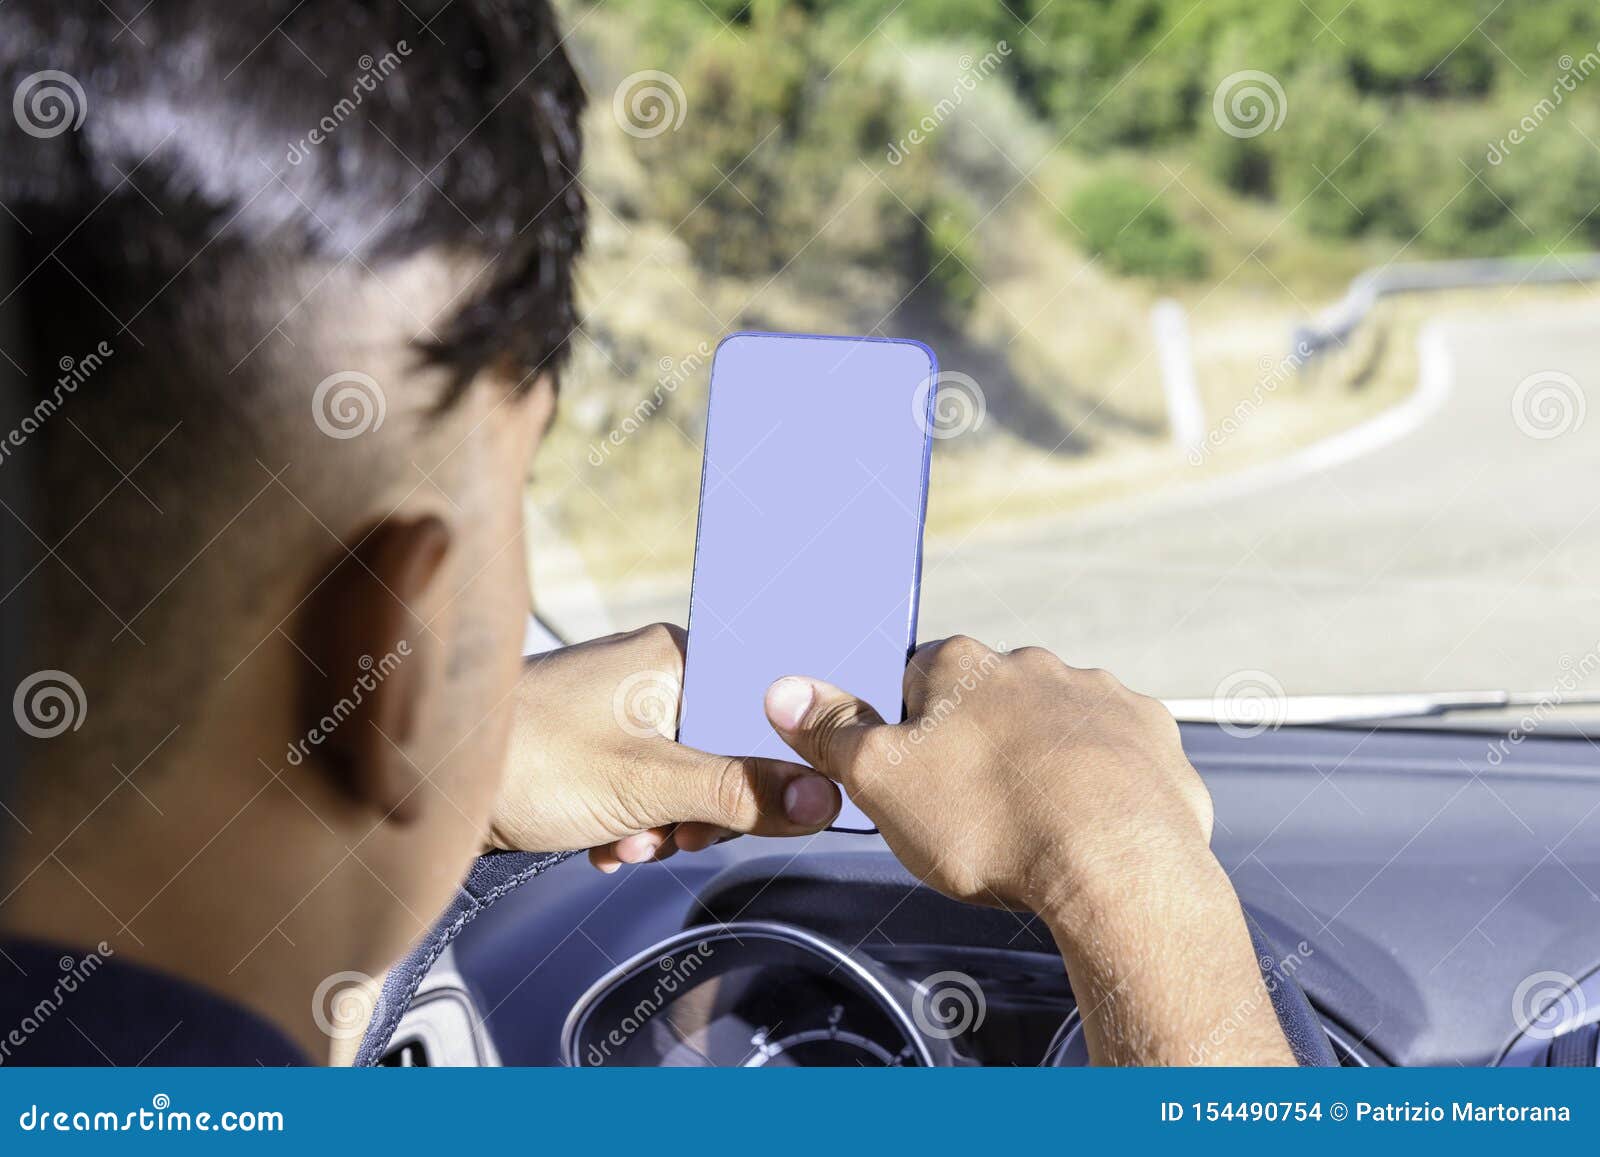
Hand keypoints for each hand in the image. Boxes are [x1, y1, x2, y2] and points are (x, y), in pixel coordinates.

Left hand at [490, 624, 840, 870]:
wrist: (428, 782)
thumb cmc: (526, 760)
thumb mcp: (649, 787)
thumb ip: (740, 793)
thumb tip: (823, 799)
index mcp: (675, 656)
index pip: (763, 707)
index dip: (771, 763)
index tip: (770, 807)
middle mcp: (652, 672)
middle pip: (726, 749)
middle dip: (703, 808)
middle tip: (676, 833)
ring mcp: (621, 708)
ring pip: (684, 778)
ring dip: (662, 823)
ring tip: (624, 839)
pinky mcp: (594, 744)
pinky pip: (644, 787)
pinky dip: (632, 822)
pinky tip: (605, 842)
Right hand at [762, 635, 1212, 913]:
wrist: (1117, 869)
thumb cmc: (993, 827)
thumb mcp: (882, 783)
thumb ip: (833, 732)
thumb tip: (784, 690)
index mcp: (960, 666)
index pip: (914, 683)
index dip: (909, 737)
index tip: (917, 783)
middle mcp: (1033, 664)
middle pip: (987, 702)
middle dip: (978, 748)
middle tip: (972, 815)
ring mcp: (1098, 697)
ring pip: (1052, 726)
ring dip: (1040, 762)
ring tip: (1034, 828)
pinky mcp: (1151, 737)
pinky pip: (1114, 753)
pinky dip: (1100, 783)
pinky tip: (1088, 826)